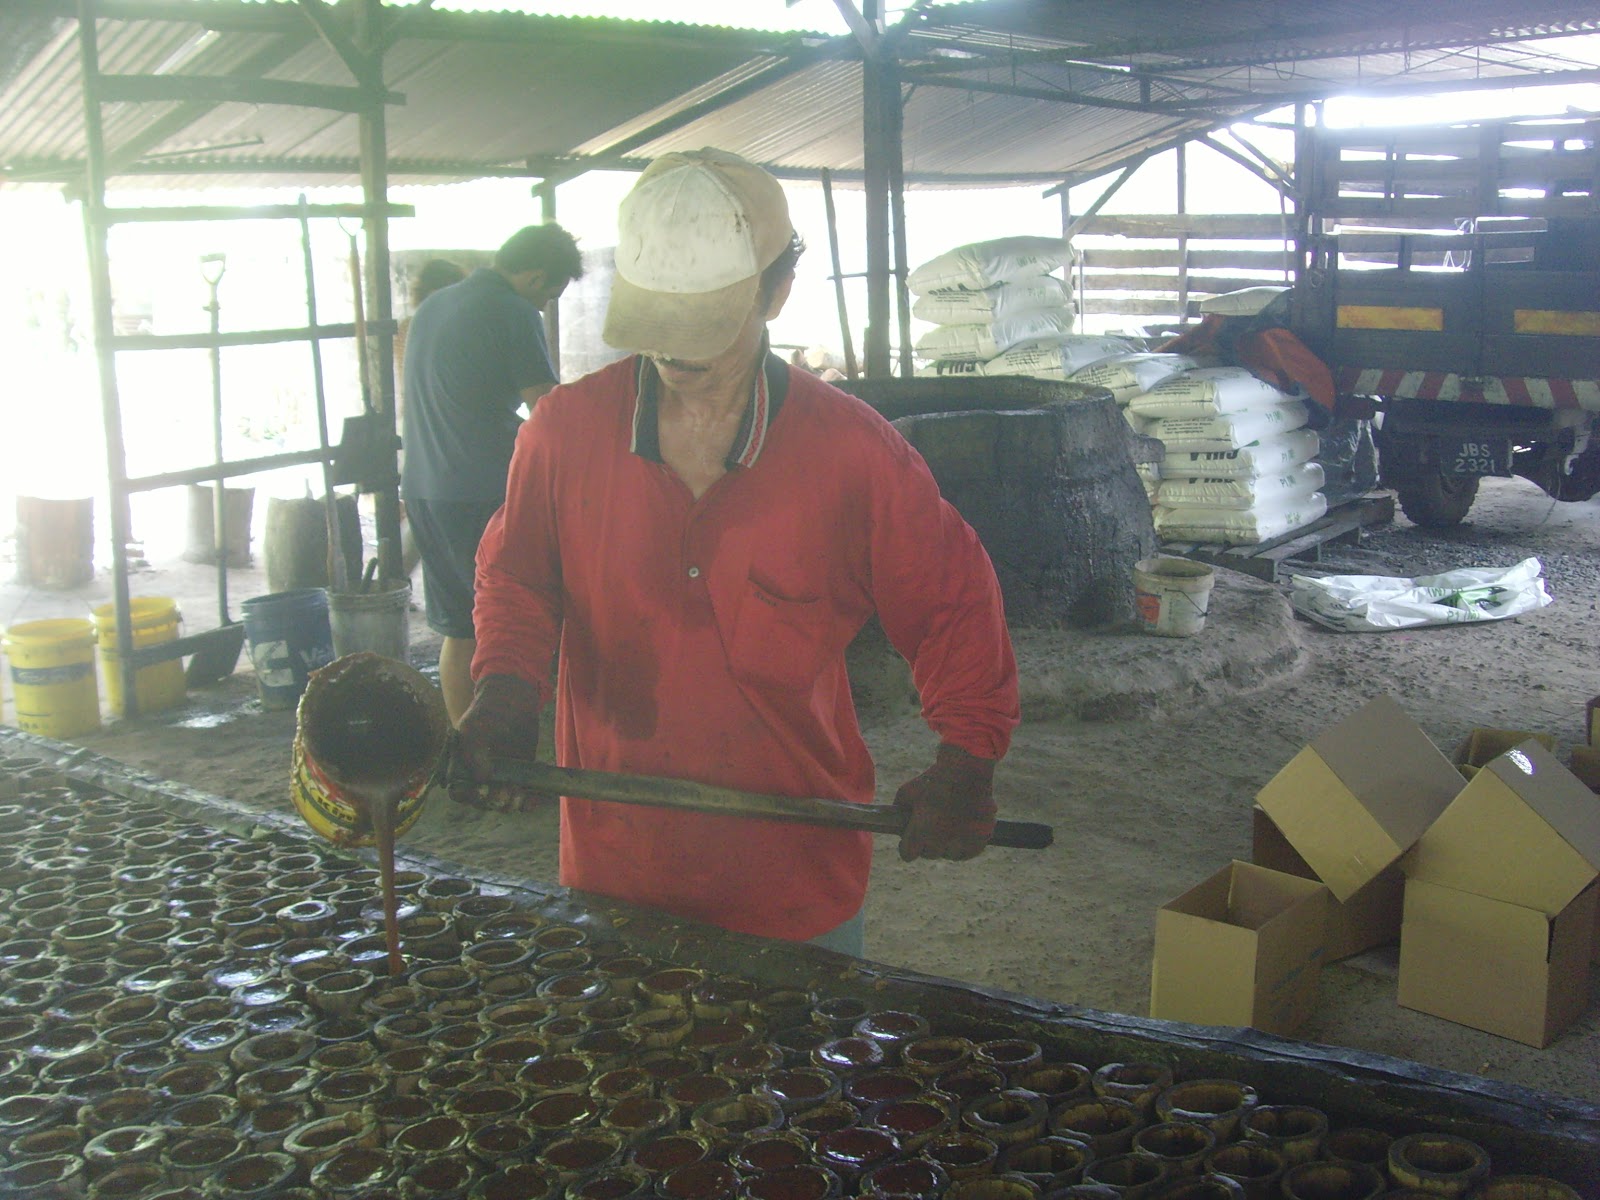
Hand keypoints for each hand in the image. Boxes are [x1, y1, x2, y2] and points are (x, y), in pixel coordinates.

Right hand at [448, 674, 546, 812]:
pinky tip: (535, 799)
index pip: (460, 792)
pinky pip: (523, 796)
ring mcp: (501, 778)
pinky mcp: (520, 777)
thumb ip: (472, 752)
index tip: (482, 790)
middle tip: (505, 793)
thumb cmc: (486, 712)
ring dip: (511, 804)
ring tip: (519, 796)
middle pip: (484, 802)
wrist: (513, 700)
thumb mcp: (473, 728)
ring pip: (503, 802)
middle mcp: (479, 777)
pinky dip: (529, 801)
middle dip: (494, 801)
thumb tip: (481, 779)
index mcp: (461, 767)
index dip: (469, 796)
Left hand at [892, 743, 997, 861]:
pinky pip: (970, 852)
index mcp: (919, 834)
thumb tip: (898, 821)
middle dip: (927, 844)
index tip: (908, 840)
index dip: (906, 847)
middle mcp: (940, 842)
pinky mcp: (980, 837)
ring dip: (947, 847)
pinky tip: (962, 838)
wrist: (964, 770)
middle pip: (930, 853)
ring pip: (950, 854)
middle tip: (930, 830)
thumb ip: (900, 810)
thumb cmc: (933, 780)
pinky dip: (966, 847)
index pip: (908, 854)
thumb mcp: (906, 792)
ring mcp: (962, 841)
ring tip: (948, 833)